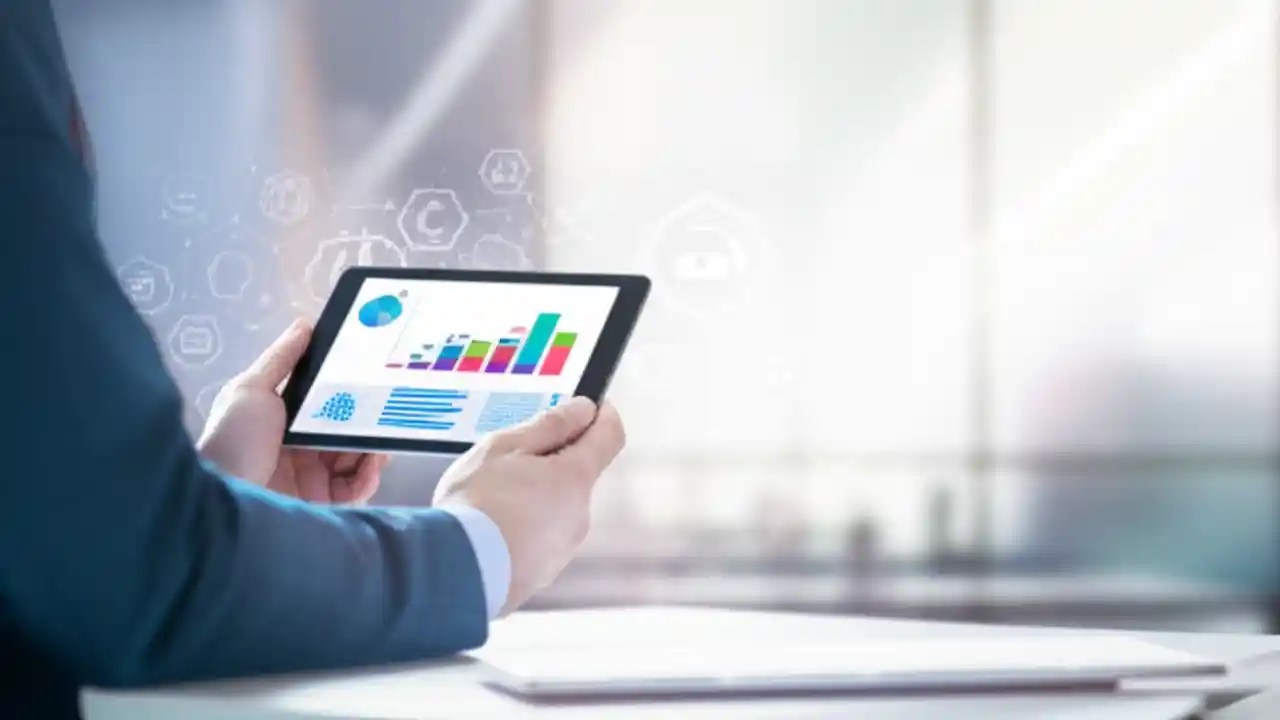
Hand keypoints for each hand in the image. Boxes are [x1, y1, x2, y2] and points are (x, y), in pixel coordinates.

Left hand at [197, 319, 387, 503]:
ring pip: (356, 460)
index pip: (326, 405)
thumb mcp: (251, 390)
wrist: (221, 500)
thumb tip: (305, 324)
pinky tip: (372, 466)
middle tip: (387, 415)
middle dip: (369, 424)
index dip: (350, 396)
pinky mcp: (321, 504)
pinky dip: (369, 477)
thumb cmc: (232, 439)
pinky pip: (356, 489)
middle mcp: (299, 449)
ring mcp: (311, 478)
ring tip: (382, 443)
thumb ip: (281, 358)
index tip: (371, 383)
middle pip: (346, 432)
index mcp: (283, 421)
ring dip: (374, 450)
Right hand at [433, 397, 624, 614]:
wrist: (455, 575)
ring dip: (533, 497)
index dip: (601, 416)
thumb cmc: (476, 506)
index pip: (610, 436)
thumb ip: (549, 425)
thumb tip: (583, 409)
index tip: (587, 406)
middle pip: (577, 474)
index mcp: (575, 478)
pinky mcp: (544, 573)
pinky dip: (522, 530)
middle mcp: (580, 515)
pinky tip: (489, 531)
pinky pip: (539, 539)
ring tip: (489, 502)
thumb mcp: (505, 448)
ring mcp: (564, 548)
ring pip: (555, 508)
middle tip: (508, 460)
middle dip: (550, 462)